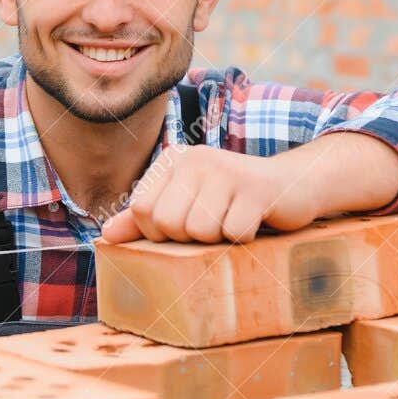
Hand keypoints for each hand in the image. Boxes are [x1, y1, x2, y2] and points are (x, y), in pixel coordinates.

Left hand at [98, 146, 317, 244]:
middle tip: (214, 224)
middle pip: (169, 223)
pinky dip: (245, 239)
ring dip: (219, 240)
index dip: (159, 232)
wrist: (292, 186)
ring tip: (233, 220)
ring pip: (200, 232)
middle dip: (190, 239)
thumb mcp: (186, 205)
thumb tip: (105, 235)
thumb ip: (144, 219)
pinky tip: (254, 221)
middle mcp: (196, 158)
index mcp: (173, 160)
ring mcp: (226, 170)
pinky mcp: (256, 187)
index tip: (184, 226)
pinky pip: (233, 234)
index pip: (141, 210)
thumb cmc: (231, 202)